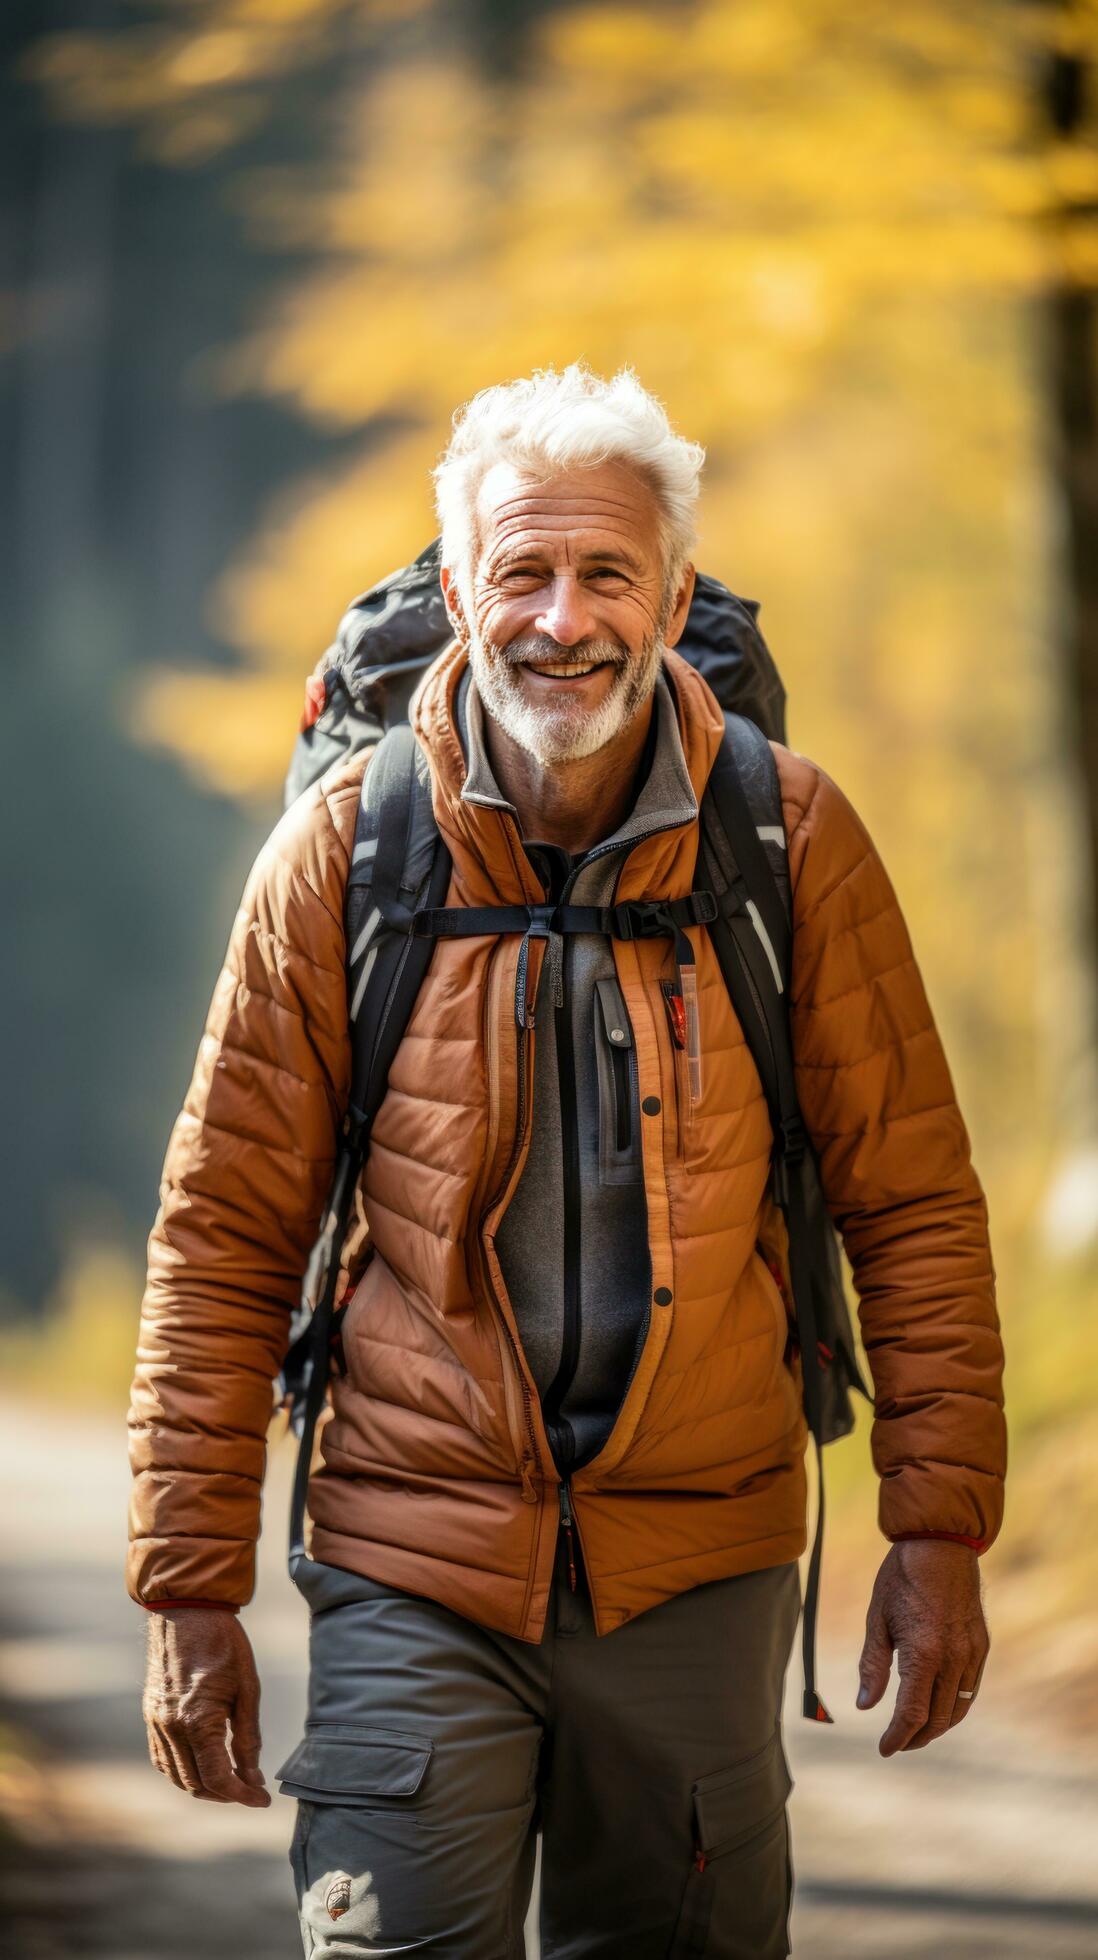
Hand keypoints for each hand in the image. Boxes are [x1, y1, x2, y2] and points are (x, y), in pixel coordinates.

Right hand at [142, 1607, 269, 1805]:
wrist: (186, 1610)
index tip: (262, 1800)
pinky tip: (204, 1762)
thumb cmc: (224, 1644)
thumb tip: (252, 1776)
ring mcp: (155, 1723)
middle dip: (225, 1794)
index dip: (242, 1796)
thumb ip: (248, 1737)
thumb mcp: (247, 1688)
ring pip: (176, 1776)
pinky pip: (163, 1758)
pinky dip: (183, 1770)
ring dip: (203, 1785)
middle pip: (196, 1784)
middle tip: (251, 1788)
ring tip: (231, 1779)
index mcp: (197, 1722)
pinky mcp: (150, 1715)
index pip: (218, 1779)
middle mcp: (170, 1728)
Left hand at [856, 1541, 988, 1755]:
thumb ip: (872, 1665)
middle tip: (898, 1743)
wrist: (941, 1544)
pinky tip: (940, 1705)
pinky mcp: (981, 1645)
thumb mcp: (877, 1618)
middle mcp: (952, 1659)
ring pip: (959, 1708)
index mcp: (922, 1654)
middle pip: (938, 1718)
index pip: (912, 1715)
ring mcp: (971, 1653)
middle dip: (917, 1737)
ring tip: (917, 1730)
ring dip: (938, 1725)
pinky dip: (956, 1705)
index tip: (885, 1749)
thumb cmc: (901, 1577)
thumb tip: (865, 1706)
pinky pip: (971, 1688)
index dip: (898, 1738)